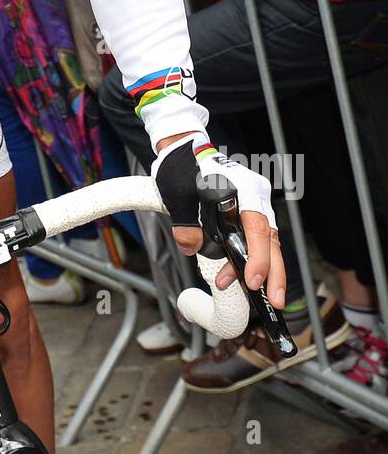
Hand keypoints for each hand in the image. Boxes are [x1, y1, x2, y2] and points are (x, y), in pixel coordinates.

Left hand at [153, 133, 285, 308]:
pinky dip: (249, 259)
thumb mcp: (178, 196)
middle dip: (275, 274)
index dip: (258, 258)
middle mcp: (255, 198)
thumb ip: (186, 224)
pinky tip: (238, 276)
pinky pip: (255, 239)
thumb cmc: (184, 169)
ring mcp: (254, 204)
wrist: (185, 151)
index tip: (252, 281)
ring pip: (266, 242)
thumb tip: (192, 247)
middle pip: (271, 240)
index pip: (258, 229)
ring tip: (254, 295)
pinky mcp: (247, 212)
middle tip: (275, 302)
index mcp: (244, 190)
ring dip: (262, 270)